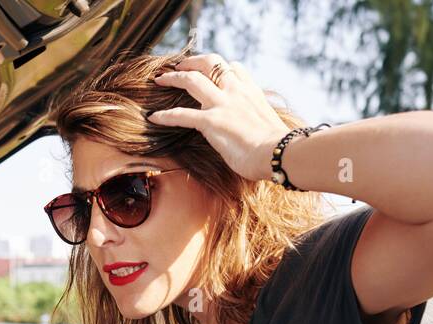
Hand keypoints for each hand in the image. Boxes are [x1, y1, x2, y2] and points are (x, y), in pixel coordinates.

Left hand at [148, 53, 290, 182]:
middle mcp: (235, 90)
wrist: (279, 153)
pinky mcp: (211, 122)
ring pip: (191, 80)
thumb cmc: (277, 146)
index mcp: (250, 91)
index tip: (209, 69)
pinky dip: (165, 115)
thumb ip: (257, 117)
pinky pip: (181, 115)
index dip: (218, 67)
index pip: (233, 68)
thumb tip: (257, 127)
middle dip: (190, 61)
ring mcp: (222, 104)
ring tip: (159, 80)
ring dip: (172, 78)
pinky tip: (153, 118)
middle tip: (177, 66)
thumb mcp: (268, 123)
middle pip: (209, 63)